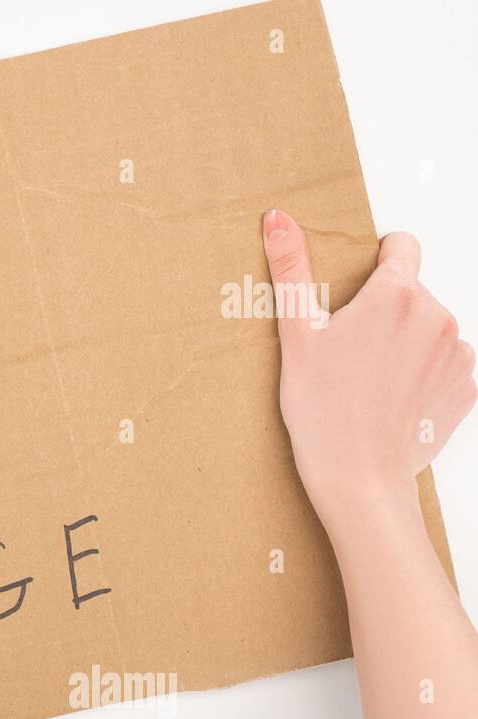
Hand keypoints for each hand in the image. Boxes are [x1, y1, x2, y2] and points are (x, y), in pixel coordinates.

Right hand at [262, 209, 475, 532]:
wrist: (358, 478)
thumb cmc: (321, 409)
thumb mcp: (296, 334)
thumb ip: (292, 269)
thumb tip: (279, 218)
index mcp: (398, 295)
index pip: (402, 246)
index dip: (377, 262)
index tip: (356, 293)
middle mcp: (439, 316)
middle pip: (413, 292)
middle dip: (386, 311)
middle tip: (348, 352)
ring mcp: (459, 354)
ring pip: (429, 329)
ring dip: (405, 342)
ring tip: (369, 379)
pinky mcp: (467, 387)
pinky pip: (445, 364)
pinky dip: (422, 374)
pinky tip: (392, 398)